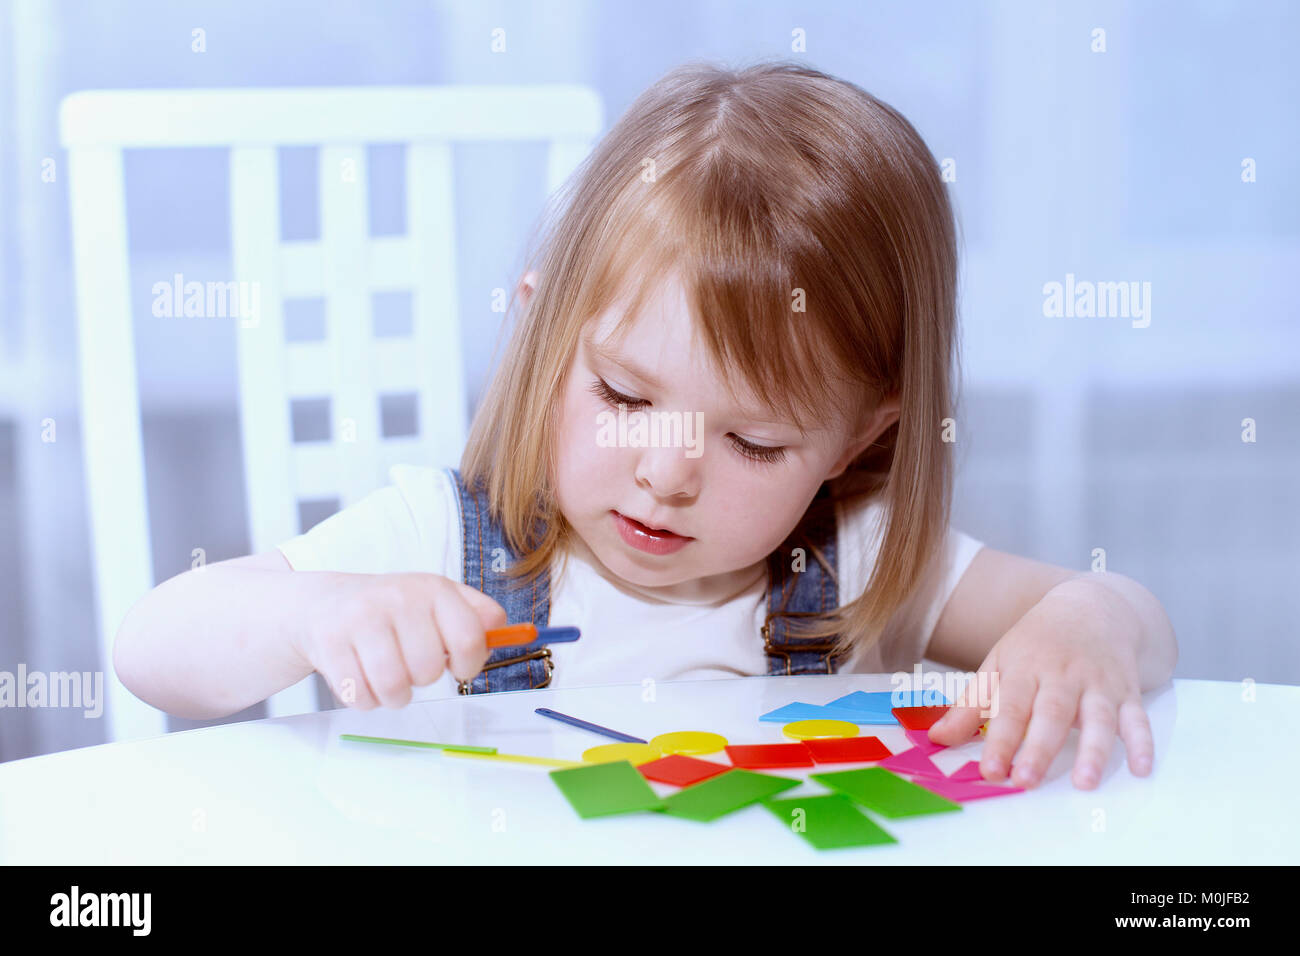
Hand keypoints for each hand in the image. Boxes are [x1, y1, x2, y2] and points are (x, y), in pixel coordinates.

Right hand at [293, 572, 506, 709]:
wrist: (324, 604)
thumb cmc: (393, 610)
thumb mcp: (438, 600)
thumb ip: (479, 616)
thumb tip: (513, 633)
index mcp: (433, 589)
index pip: (470, 637)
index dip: (470, 664)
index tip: (459, 668)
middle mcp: (397, 598)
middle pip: (428, 670)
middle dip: (422, 679)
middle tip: (409, 663)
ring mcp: (360, 619)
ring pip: (394, 689)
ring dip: (394, 695)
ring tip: (388, 676)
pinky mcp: (328, 644)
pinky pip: (360, 696)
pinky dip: (365, 698)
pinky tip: (361, 675)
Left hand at [926, 575, 1155, 790]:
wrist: (1092, 607)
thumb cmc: (1037, 643)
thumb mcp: (999, 663)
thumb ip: (971, 704)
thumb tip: (938, 738)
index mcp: (1026, 668)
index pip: (1010, 707)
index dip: (1000, 739)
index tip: (990, 770)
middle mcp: (1063, 675)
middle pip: (1052, 713)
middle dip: (1039, 748)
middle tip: (1025, 781)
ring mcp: (1099, 683)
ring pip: (1099, 718)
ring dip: (1094, 751)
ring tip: (1085, 783)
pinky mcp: (1127, 691)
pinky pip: (1138, 718)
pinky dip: (1142, 743)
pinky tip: (1141, 769)